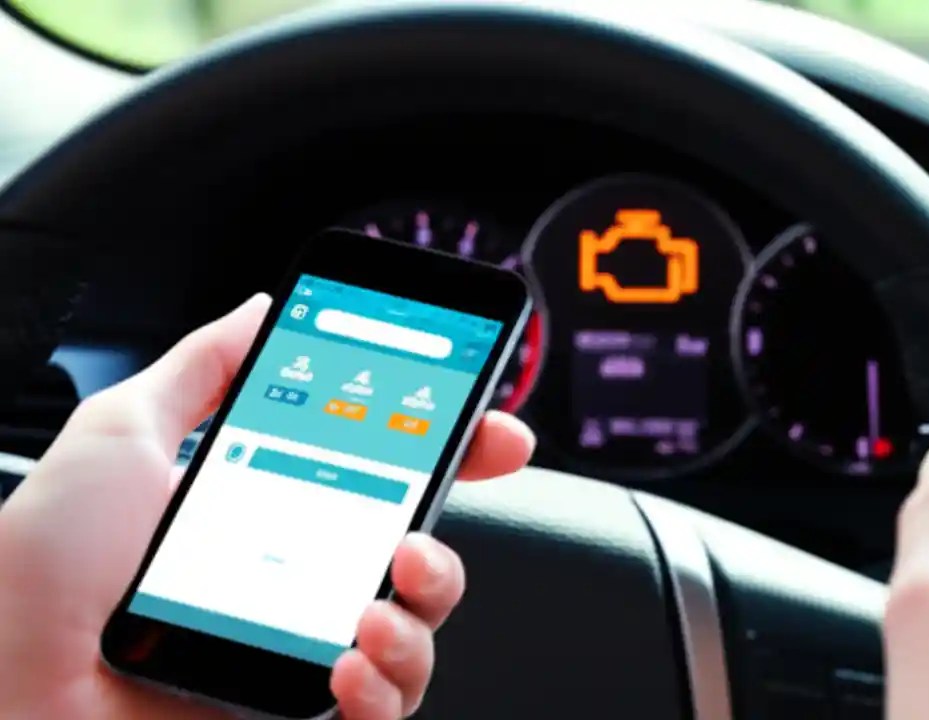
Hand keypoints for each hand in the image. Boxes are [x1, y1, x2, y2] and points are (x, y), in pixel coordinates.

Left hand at [0, 294, 534, 719]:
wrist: (4, 686)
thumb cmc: (40, 574)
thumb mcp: (121, 433)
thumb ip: (202, 366)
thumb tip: (261, 308)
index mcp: (275, 511)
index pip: (389, 476)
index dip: (453, 449)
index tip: (493, 426)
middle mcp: (301, 582)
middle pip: (422, 556)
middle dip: (450, 539)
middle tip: (419, 531)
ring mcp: (304, 651)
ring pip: (419, 632)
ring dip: (423, 613)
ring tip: (373, 604)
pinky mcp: (301, 713)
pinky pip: (387, 704)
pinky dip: (388, 682)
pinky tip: (347, 663)